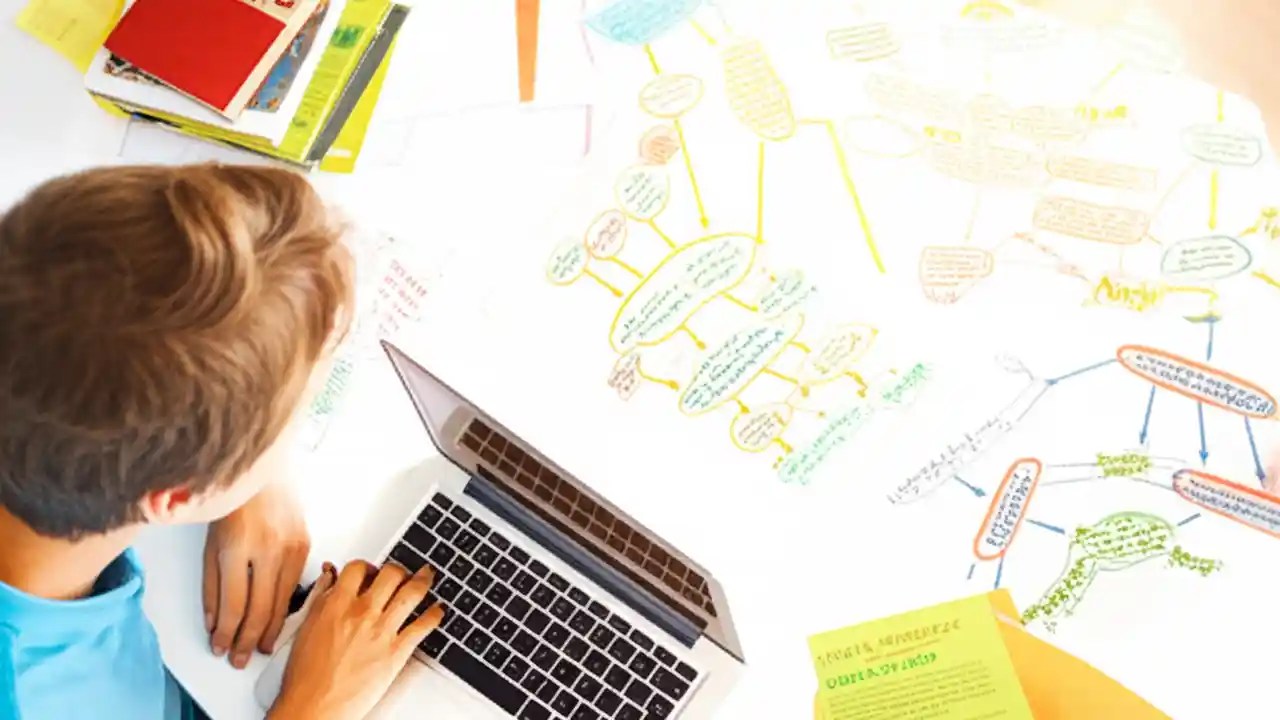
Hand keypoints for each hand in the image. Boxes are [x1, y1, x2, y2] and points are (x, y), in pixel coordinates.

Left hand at [204, 479, 310, 667]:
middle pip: (260, 609)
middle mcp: (268, 548)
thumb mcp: (209, 544)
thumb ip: (211, 586)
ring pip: (282, 602)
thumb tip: (214, 623)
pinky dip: (284, 607)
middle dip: (248, 640)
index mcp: (237, 547)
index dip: (226, 633)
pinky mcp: (305, 544)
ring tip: (260, 647)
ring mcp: (291, 546)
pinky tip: (277, 620)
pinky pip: (294, 586)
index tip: (221, 647)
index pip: (233, 605)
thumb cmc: (233, 501)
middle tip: (241, 658)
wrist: (262, 469)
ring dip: (269, 630)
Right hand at [269, 561, 444, 719]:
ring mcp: (381, 631)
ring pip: (412, 593)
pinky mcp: (397, 652)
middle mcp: (362, 614)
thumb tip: (332, 580)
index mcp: (336, 606)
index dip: (368, 565)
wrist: (315, 706)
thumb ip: (322, 600)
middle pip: (391, 574)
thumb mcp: (305, 628)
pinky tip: (437, 610)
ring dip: (422, 581)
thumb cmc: (306, 676)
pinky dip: (435, 614)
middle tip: (401, 573)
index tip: (373, 570)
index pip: (359, 568)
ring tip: (426, 577)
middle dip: (398, 570)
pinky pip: (424, 626)